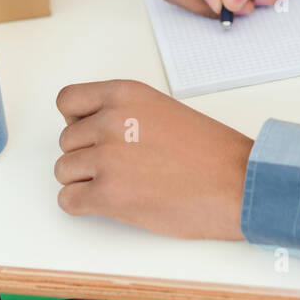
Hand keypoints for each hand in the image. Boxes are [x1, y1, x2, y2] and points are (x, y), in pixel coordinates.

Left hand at [54, 79, 252, 238]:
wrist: (236, 183)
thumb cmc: (209, 152)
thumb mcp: (161, 110)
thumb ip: (124, 113)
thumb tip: (92, 130)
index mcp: (124, 94)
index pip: (67, 101)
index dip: (75, 121)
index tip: (90, 134)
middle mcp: (110, 120)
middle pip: (66, 142)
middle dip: (85, 156)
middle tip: (118, 167)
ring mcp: (107, 158)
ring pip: (64, 171)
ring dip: (85, 181)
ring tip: (120, 185)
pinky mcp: (107, 195)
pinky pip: (68, 200)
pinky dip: (83, 205)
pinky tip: (111, 203)